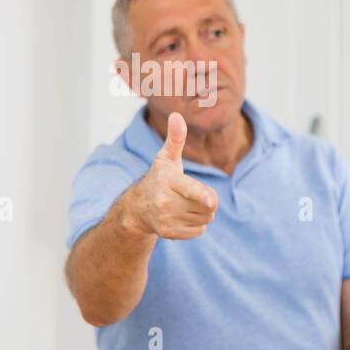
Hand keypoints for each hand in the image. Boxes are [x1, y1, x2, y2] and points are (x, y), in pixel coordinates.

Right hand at [120, 112, 218, 239]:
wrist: (137, 207)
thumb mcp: (166, 158)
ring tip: (184, 204)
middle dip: (206, 201)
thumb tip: (177, 115)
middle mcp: (165, 202)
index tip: (211, 201)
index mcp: (168, 181)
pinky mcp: (169, 234)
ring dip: (202, 213)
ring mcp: (166, 220)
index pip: (190, 190)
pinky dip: (196, 225)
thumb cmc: (159, 178)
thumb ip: (176, 138)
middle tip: (189, 194)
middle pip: (207, 206)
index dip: (203, 196)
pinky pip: (199, 231)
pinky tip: (181, 217)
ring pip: (205, 219)